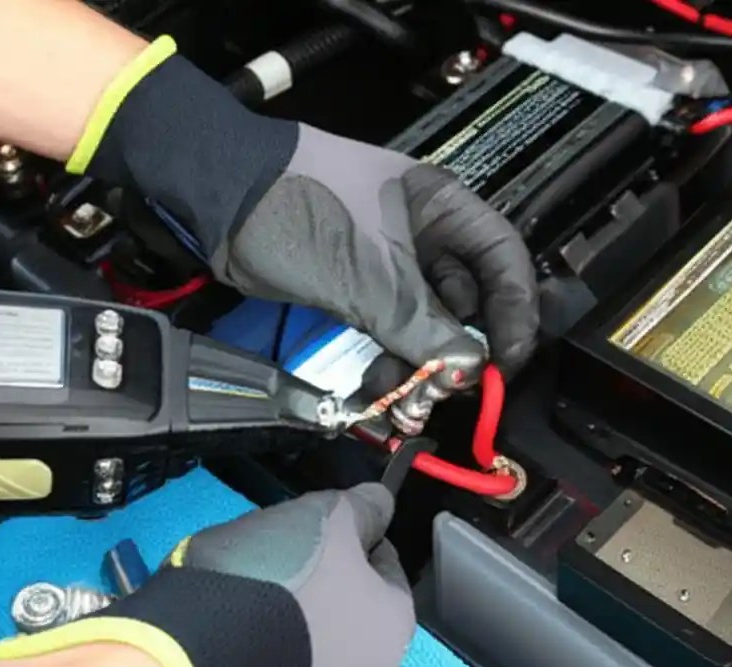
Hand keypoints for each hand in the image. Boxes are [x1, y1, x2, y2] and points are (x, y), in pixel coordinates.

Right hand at [0, 485, 412, 666]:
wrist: (193, 661)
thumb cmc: (267, 582)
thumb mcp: (321, 518)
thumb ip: (361, 508)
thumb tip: (381, 501)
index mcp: (395, 621)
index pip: (384, 563)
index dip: (352, 539)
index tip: (320, 531)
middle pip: (352, 613)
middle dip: (324, 589)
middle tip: (279, 567)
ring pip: (318, 651)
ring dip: (295, 631)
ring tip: (249, 609)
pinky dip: (267, 664)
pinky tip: (238, 646)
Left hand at [216, 126, 539, 422]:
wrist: (217, 199)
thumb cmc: (299, 209)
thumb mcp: (369, 272)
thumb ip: (423, 325)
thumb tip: (467, 369)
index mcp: (442, 207)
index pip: (504, 260)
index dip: (515, 313)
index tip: (504, 363)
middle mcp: (425, 234)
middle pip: (468, 300)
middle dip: (461, 352)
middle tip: (448, 392)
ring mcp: (390, 263)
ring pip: (427, 324)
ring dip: (424, 366)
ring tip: (411, 402)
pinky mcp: (359, 288)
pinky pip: (391, 331)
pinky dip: (392, 361)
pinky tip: (384, 392)